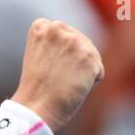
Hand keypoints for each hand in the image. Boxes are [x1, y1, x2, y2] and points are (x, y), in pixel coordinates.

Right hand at [11, 18, 103, 133]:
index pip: (64, 35)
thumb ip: (57, 44)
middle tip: (57, 78)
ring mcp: (75, 41)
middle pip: (80, 43)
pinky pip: (99, 71)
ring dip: (83, 72)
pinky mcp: (89, 57)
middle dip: (74, 61)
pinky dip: (91, 83)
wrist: (36, 108)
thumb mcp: (41, 56)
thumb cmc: (36, 89)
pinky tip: (74, 88)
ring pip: (91, 56)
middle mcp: (58, 28)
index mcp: (41, 26)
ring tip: (65, 83)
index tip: (47, 68)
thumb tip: (82, 45)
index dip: (59, 55)